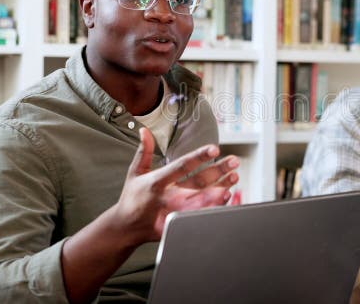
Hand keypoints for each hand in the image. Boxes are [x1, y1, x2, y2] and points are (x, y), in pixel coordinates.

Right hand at [114, 127, 239, 243]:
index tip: (214, 149)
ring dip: (220, 189)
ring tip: (234, 178)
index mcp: (156, 182)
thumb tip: (145, 130)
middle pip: (197, 182)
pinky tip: (225, 197)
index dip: (199, 157)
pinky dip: (213, 207)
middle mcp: (166, 197)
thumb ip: (144, 151)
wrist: (124, 230)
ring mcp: (173, 213)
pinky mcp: (177, 225)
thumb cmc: (132, 198)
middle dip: (217, 171)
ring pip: (202, 200)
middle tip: (234, 161)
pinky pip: (199, 216)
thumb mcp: (134, 173)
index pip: (181, 166)